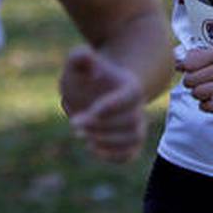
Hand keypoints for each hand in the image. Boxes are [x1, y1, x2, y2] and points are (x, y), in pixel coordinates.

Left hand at [60, 46, 146, 162]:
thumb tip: (87, 59)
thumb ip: (80, 56)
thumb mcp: (80, 61)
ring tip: (82, 135)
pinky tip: (92, 147)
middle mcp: (138, 106)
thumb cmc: (87, 75)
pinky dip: (114, 156)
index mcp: (129, 86)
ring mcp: (136, 125)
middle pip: (129, 120)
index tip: (90, 112)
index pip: (128, 97)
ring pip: (133, 137)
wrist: (99, 90)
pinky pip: (130, 153)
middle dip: (101, 125)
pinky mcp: (129, 142)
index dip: (111, 106)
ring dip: (107, 141)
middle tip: (75, 124)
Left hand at [179, 46, 212, 112]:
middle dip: (190, 84)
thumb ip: (204, 56)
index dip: (186, 70)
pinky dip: (205, 106)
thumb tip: (179, 63)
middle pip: (190, 80)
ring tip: (206, 92)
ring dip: (198, 95)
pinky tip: (211, 101)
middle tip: (198, 83)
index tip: (191, 72)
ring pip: (198, 94)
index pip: (189, 63)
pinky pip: (210, 107)